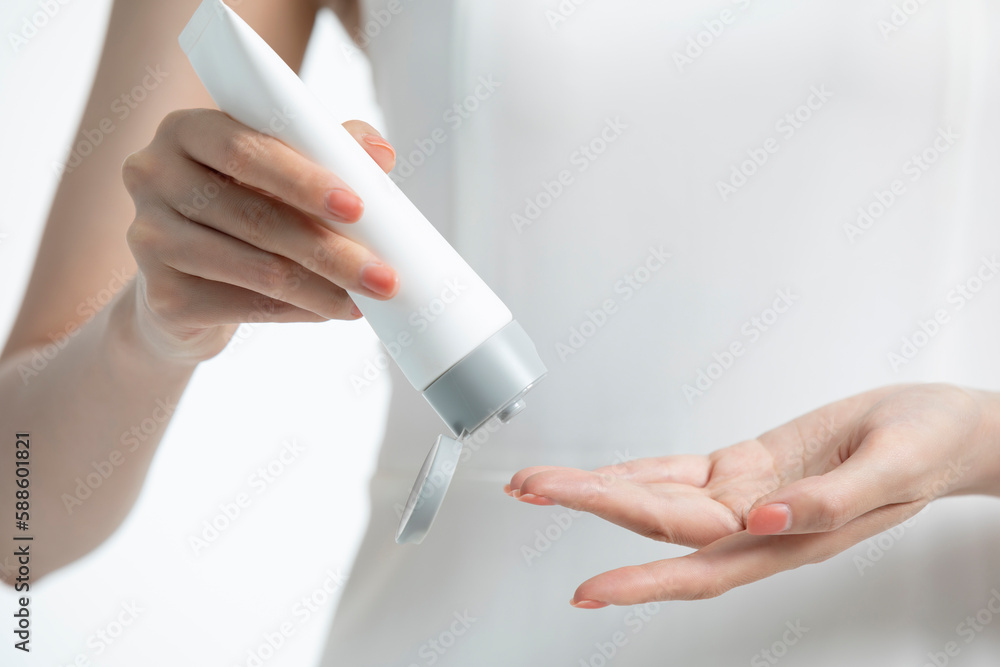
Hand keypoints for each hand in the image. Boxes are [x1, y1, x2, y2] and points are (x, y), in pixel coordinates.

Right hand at [120, 109, 399, 361]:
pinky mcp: (161, 295)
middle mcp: (153, 176)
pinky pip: (244, 305)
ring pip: (255, 266)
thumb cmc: (246, 208)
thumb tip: (380, 153)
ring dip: (322, 288)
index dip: (303, 179)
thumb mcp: (283, 171)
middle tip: (383, 275)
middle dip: (330, 249)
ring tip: (367, 299)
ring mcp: (148, 237)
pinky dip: (297, 311)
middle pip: (256, 216)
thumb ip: (328, 150)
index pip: (245, 148)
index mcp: (185, 130)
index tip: (359, 207)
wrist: (190, 284)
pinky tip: (331, 312)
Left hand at [506, 384, 999, 606]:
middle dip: (590, 507)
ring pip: (657, 498)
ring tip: (541, 483)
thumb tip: (769, 519)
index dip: (642, 583)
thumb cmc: (929, 446)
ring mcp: (746, 496)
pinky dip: (636, 471)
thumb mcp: (895, 468)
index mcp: (790, 538)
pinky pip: (680, 472)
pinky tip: (599, 473)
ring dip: (598, 490)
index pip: (700, 566)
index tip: (590, 593)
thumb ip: (833, 500)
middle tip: (530, 491)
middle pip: (657, 526)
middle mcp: (756, 526)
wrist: (941, 427)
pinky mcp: (746, 467)